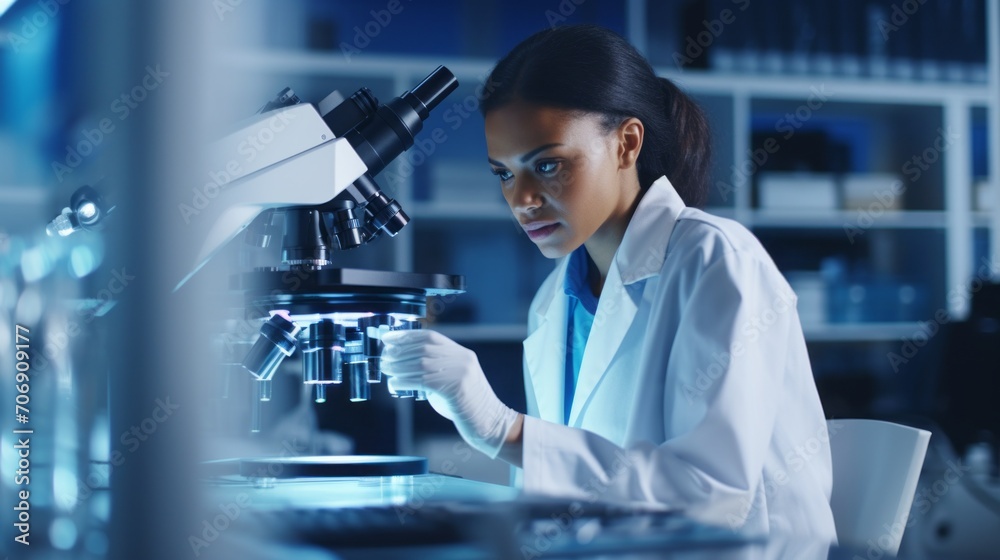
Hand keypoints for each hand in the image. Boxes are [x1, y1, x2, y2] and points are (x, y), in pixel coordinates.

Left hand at [380, 329, 518, 458]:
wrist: (489, 424)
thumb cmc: (467, 406)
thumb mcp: (453, 381)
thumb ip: (436, 370)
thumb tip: (404, 365)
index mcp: (462, 354)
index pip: (431, 337)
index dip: (407, 335)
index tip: (389, 338)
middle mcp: (462, 359)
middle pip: (424, 348)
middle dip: (400, 350)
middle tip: (383, 356)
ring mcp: (460, 372)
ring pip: (421, 363)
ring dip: (398, 365)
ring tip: (385, 368)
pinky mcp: (455, 388)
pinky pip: (423, 381)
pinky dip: (404, 381)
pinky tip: (394, 383)